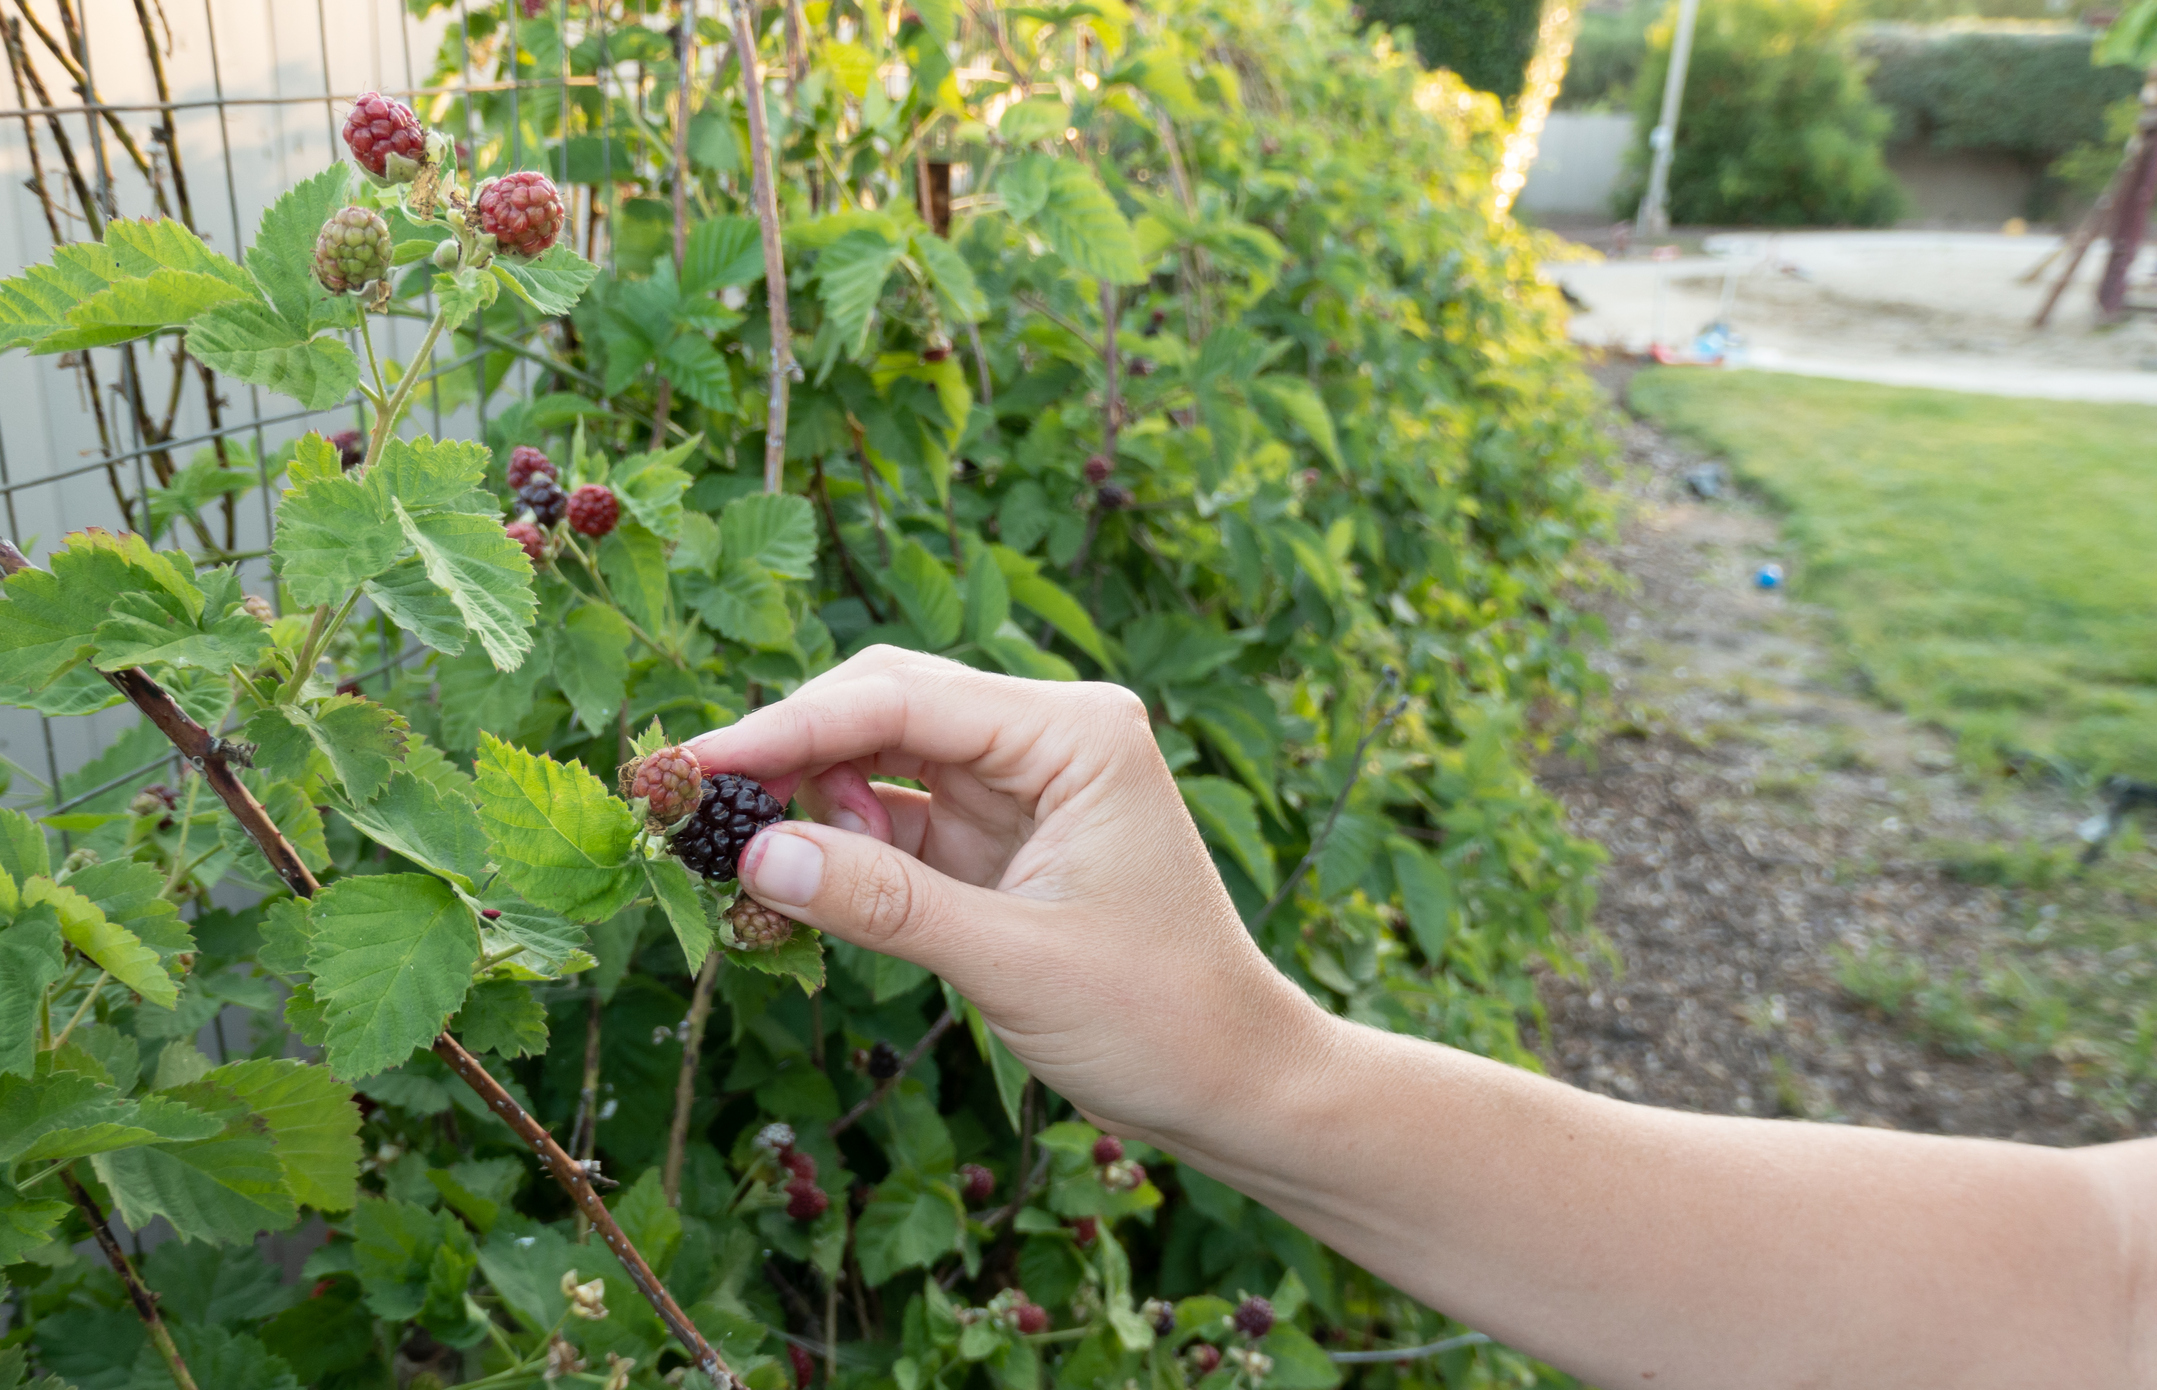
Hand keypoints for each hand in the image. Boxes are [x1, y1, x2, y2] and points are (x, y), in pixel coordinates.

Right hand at [686, 646, 1331, 1150]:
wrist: (1234, 1081)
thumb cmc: (1159, 1017)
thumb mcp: (1012, 960)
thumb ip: (881, 902)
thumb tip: (754, 853)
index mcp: (1075, 733)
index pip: (903, 698)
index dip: (787, 728)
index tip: (693, 764)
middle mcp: (1048, 737)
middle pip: (886, 708)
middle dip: (788, 751)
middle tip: (689, 802)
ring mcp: (1023, 785)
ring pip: (882, 758)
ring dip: (808, 797)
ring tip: (732, 849)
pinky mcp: (1000, 836)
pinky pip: (898, 818)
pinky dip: (840, 843)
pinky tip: (789, 873)